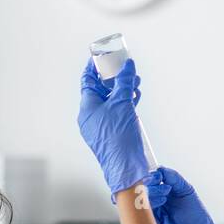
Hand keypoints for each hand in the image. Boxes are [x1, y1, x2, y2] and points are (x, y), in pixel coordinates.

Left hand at [78, 57, 149, 202]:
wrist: (126, 168)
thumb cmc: (119, 138)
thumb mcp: (122, 104)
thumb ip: (124, 82)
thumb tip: (128, 65)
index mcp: (87, 108)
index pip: (88, 80)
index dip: (95, 66)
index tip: (104, 55)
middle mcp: (91, 117)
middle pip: (101, 90)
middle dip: (116, 78)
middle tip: (128, 69)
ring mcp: (101, 126)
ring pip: (111, 102)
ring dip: (123, 91)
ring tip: (137, 83)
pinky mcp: (111, 133)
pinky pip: (116, 113)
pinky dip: (125, 104)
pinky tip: (135, 98)